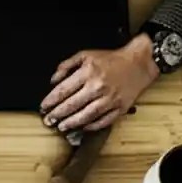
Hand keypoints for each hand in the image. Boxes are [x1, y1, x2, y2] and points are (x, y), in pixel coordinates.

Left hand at [41, 35, 157, 132]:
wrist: (138, 62)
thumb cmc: (111, 60)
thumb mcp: (85, 55)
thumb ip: (66, 66)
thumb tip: (53, 81)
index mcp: (88, 73)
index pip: (63, 90)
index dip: (51, 101)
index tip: (43, 107)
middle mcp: (98, 87)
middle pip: (72, 105)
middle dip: (57, 114)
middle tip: (48, 120)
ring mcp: (110, 99)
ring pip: (86, 115)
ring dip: (72, 123)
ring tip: (61, 127)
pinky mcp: (120, 108)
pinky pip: (103, 121)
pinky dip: (91, 126)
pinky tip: (82, 128)